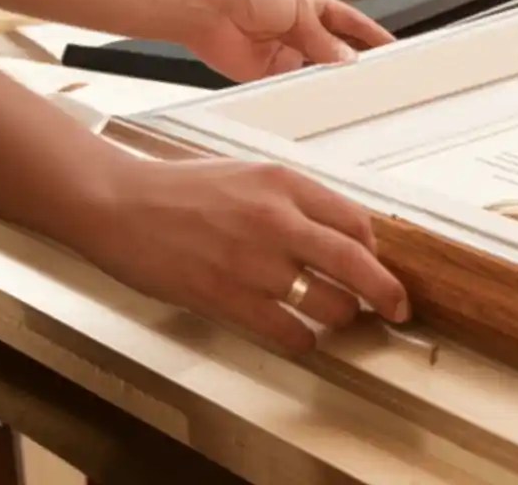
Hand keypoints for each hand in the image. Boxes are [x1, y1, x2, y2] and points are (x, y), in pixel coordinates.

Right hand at [75, 157, 408, 353]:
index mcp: (285, 184)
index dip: (376, 251)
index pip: (357, 222)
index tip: (378, 266)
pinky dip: (305, 340)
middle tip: (399, 309)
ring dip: (342, 317)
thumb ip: (294, 202)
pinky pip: (287, 331)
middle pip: (357, 263)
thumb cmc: (180, 190)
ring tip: (337, 318)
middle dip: (388, 292)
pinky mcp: (226, 297)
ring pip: (329, 302)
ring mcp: (253, 261)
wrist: (118, 203)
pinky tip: (304, 337)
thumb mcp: (249, 176)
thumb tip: (340, 235)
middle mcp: (277, 220)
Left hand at [188, 0, 395, 82]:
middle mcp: (304, 32)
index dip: (374, 37)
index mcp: (314, 7)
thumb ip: (323, 38)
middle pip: (340, 50)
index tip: (394, 50)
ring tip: (355, 89)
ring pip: (321, 71)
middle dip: (359, 62)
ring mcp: (290, 53)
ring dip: (335, 79)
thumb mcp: (297, 9)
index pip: (353, 24)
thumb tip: (347, 58)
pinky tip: (322, 96)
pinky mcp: (273, 74)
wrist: (207, 11)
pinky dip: (310, 93)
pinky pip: (297, 86)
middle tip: (379, 75)